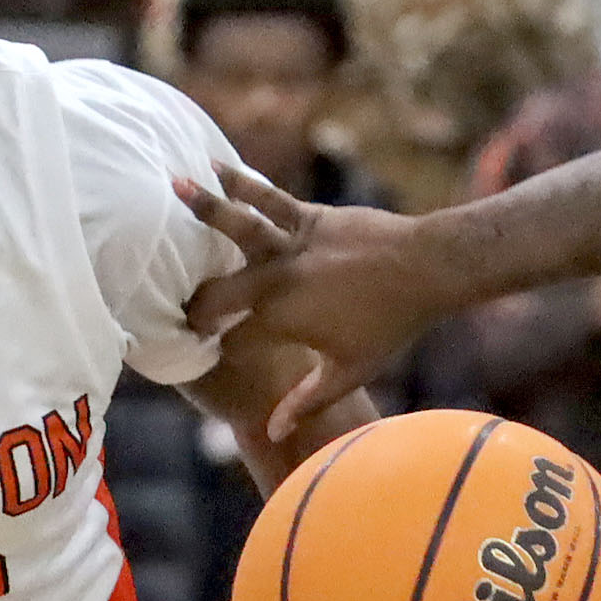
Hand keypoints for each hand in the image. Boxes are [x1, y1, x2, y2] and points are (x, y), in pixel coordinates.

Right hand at [182, 164, 449, 444]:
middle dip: (195, 301)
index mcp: (284, 323)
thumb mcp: (350, 372)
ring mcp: (294, 246)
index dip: (212, 349)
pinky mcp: (310, 217)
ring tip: (173, 188)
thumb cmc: (392, 326)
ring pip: (240, 228)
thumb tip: (274, 433)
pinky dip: (243, 183)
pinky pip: (269, 198)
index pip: (232, 341)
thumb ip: (308, 402)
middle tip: (174, 305)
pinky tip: (215, 167)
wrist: (428, 270)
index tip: (197, 352)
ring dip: (205, 210)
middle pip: (221, 293)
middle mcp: (281, 281)